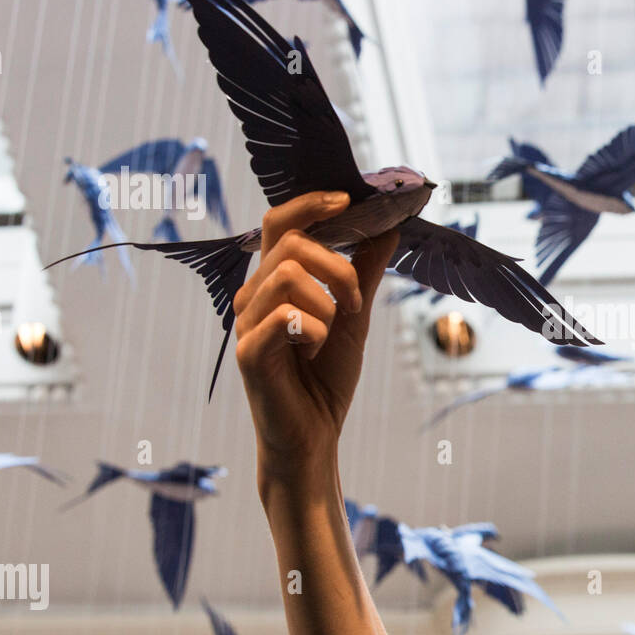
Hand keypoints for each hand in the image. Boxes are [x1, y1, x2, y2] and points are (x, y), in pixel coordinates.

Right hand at [232, 191, 400, 483]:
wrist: (316, 434)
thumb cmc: (326, 376)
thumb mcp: (355, 316)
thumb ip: (366, 270)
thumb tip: (389, 226)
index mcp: (273, 282)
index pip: (278, 222)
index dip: (309, 204)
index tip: (347, 200)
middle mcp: (252, 296)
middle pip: (289, 243)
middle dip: (338, 266)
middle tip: (357, 302)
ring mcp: (245, 324)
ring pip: (287, 275)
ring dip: (326, 302)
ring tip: (330, 333)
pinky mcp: (247, 353)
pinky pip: (283, 316)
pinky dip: (313, 331)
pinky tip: (311, 352)